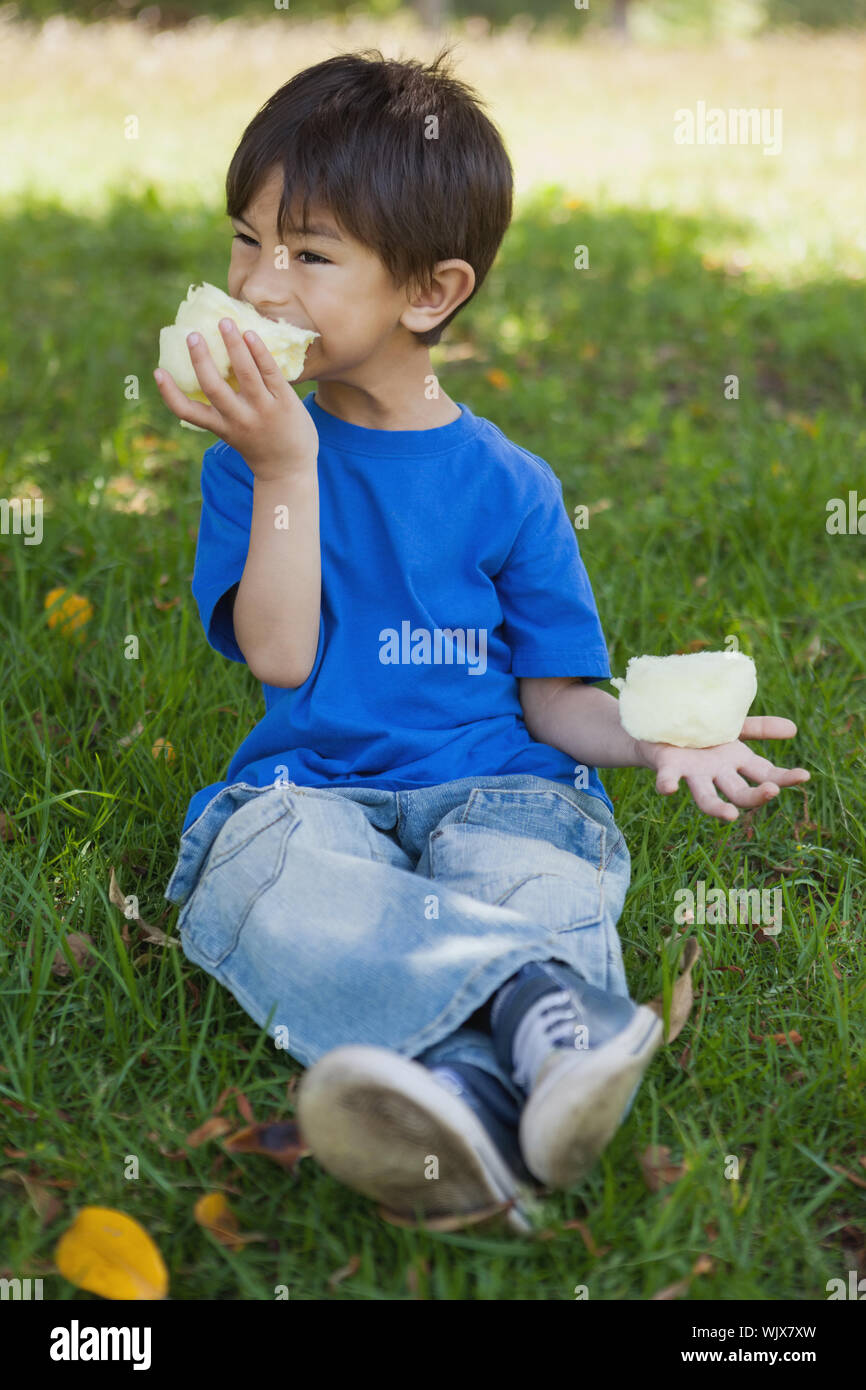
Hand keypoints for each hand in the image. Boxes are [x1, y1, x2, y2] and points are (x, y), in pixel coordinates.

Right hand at [153, 318, 317, 480]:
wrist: (289, 469)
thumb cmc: (259, 444)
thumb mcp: (234, 433)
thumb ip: (223, 409)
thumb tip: (214, 368)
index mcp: (220, 427)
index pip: (187, 412)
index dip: (169, 392)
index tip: (158, 372)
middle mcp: (238, 419)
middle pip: (213, 387)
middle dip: (200, 359)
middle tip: (192, 335)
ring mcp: (262, 410)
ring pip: (245, 373)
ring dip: (233, 344)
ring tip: (225, 322)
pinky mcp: (284, 402)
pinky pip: (270, 371)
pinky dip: (258, 351)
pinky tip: (250, 334)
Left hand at [635, 716, 810, 821]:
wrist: (659, 727)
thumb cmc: (700, 730)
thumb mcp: (733, 725)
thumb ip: (760, 728)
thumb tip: (793, 729)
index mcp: (737, 762)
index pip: (766, 775)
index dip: (785, 778)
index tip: (804, 776)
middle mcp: (718, 774)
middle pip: (741, 793)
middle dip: (758, 796)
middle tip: (772, 792)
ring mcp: (694, 774)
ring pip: (708, 799)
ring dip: (718, 809)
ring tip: (730, 815)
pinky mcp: (669, 768)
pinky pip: (667, 779)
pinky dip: (667, 784)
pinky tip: (669, 788)